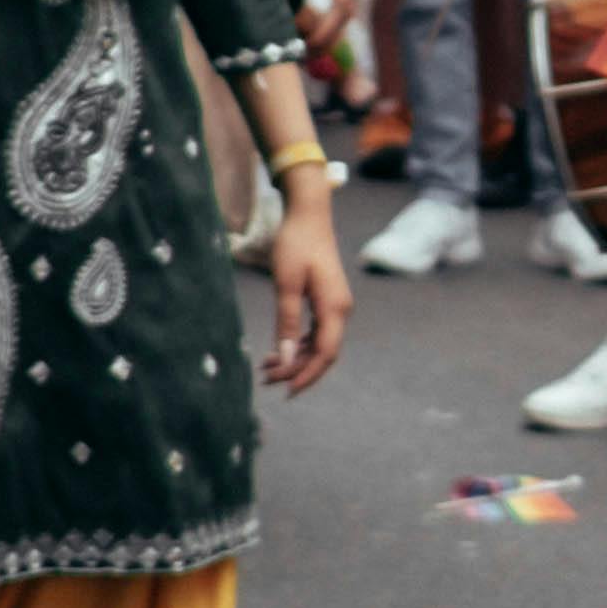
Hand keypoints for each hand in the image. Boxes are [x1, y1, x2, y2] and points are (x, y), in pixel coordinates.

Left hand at [263, 175, 349, 392]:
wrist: (308, 216)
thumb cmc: (295, 244)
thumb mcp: (286, 283)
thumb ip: (287, 321)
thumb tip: (285, 357)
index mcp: (335, 308)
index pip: (326, 353)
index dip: (307, 375)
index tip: (285, 391)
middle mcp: (340, 310)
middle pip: (323, 353)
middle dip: (297, 370)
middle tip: (266, 380)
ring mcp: (336, 306)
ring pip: (319, 345)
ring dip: (295, 359)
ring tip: (266, 368)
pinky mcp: (327, 301)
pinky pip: (316, 333)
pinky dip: (297, 345)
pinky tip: (277, 350)